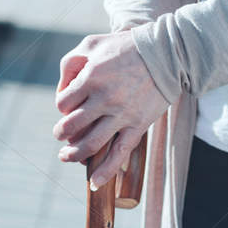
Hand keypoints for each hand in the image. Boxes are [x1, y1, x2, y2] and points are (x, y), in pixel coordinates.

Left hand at [53, 28, 169, 187]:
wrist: (166, 54)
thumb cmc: (126, 47)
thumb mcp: (93, 43)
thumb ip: (71, 62)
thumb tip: (62, 89)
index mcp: (90, 77)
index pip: (63, 103)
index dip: (61, 107)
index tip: (66, 106)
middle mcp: (104, 98)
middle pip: (72, 126)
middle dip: (62, 133)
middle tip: (61, 135)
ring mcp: (121, 114)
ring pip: (91, 144)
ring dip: (74, 154)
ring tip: (66, 156)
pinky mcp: (138, 125)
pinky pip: (119, 154)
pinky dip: (105, 171)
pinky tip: (95, 183)